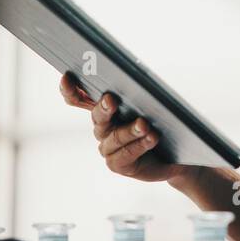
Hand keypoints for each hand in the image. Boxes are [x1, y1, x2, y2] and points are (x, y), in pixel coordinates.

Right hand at [59, 73, 187, 182]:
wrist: (172, 155)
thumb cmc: (159, 124)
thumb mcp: (149, 104)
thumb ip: (139, 92)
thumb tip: (138, 80)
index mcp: (103, 108)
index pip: (79, 98)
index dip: (70, 89)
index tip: (67, 77)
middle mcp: (101, 127)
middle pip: (97, 116)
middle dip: (104, 107)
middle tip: (111, 100)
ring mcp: (107, 147)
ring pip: (115, 136)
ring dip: (130, 129)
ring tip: (144, 125)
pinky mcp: (116, 163)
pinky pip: (127, 153)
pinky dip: (140, 145)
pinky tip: (152, 138)